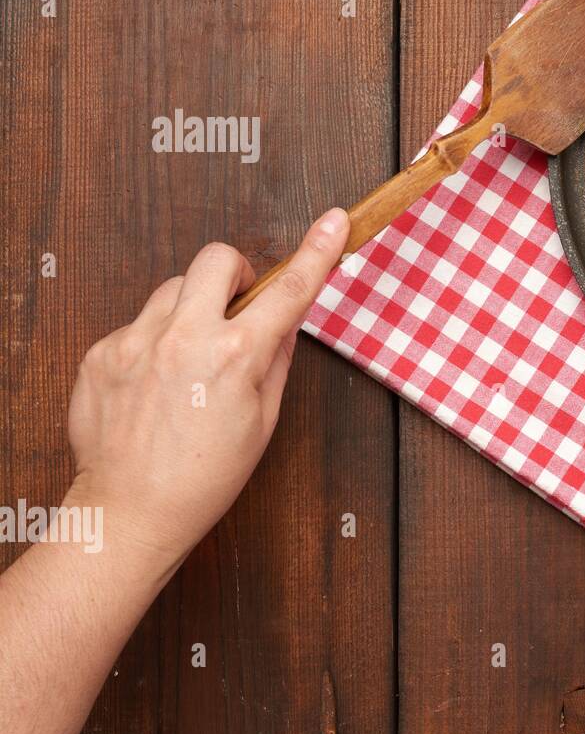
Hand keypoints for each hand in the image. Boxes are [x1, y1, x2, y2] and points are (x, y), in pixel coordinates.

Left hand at [65, 208, 349, 571]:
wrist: (130, 511)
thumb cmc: (205, 476)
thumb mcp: (262, 420)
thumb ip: (276, 360)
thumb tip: (283, 321)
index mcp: (235, 357)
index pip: (288, 291)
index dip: (318, 252)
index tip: (333, 222)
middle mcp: (184, 339)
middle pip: (215, 259)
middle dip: (233, 273)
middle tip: (236, 305)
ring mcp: (136, 342)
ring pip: (172, 289)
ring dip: (190, 310)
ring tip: (188, 361)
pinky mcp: (102, 353)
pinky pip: (137, 324)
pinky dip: (153, 343)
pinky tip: (154, 386)